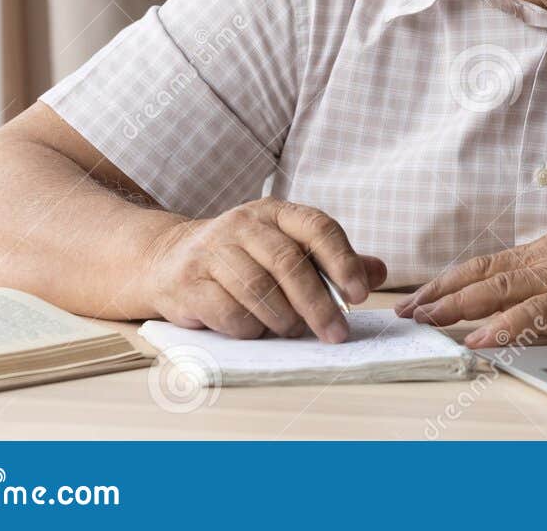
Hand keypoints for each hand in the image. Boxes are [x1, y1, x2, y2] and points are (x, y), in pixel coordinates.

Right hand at [141, 198, 385, 342]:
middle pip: (289, 263)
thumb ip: (332, 261)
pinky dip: (249, 328)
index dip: (342, 261)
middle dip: (318, 304)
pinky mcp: (187, 283)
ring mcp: (211, 252)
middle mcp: (242, 225)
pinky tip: (256, 331)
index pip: (317, 228)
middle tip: (336, 333)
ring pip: (259, 289)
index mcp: (275, 212)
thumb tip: (379, 272)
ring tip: (294, 331)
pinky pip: (227, 312)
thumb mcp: (287, 249)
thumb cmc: (243, 258)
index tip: (360, 294)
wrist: (168, 260)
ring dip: (284, 319)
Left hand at [394, 231, 546, 347]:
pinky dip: (504, 325)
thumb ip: (544, 291)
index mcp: (546, 252)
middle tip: (409, 310)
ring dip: (460, 304)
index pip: (485, 264)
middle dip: (441, 292)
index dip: (447, 280)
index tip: (417, 296)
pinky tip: (480, 338)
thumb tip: (501, 318)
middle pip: (484, 273)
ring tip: (430, 319)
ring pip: (501, 288)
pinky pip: (537, 312)